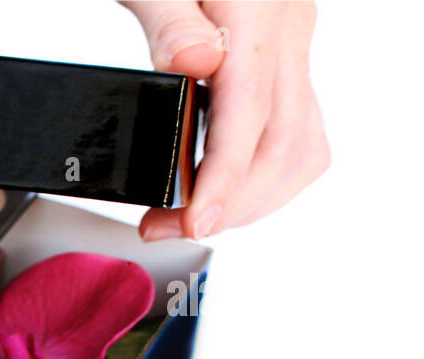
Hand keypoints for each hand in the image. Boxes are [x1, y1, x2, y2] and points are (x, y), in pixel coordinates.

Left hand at [122, 1, 329, 239]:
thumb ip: (170, 21)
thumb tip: (192, 64)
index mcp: (256, 14)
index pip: (248, 117)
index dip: (224, 179)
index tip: (195, 220)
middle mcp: (287, 33)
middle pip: (284, 145)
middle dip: (231, 203)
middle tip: (170, 226)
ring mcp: (293, 46)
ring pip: (301, 146)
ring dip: (253, 198)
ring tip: (192, 216)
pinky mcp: (286, 58)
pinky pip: (297, 130)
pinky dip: (266, 173)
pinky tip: (226, 186)